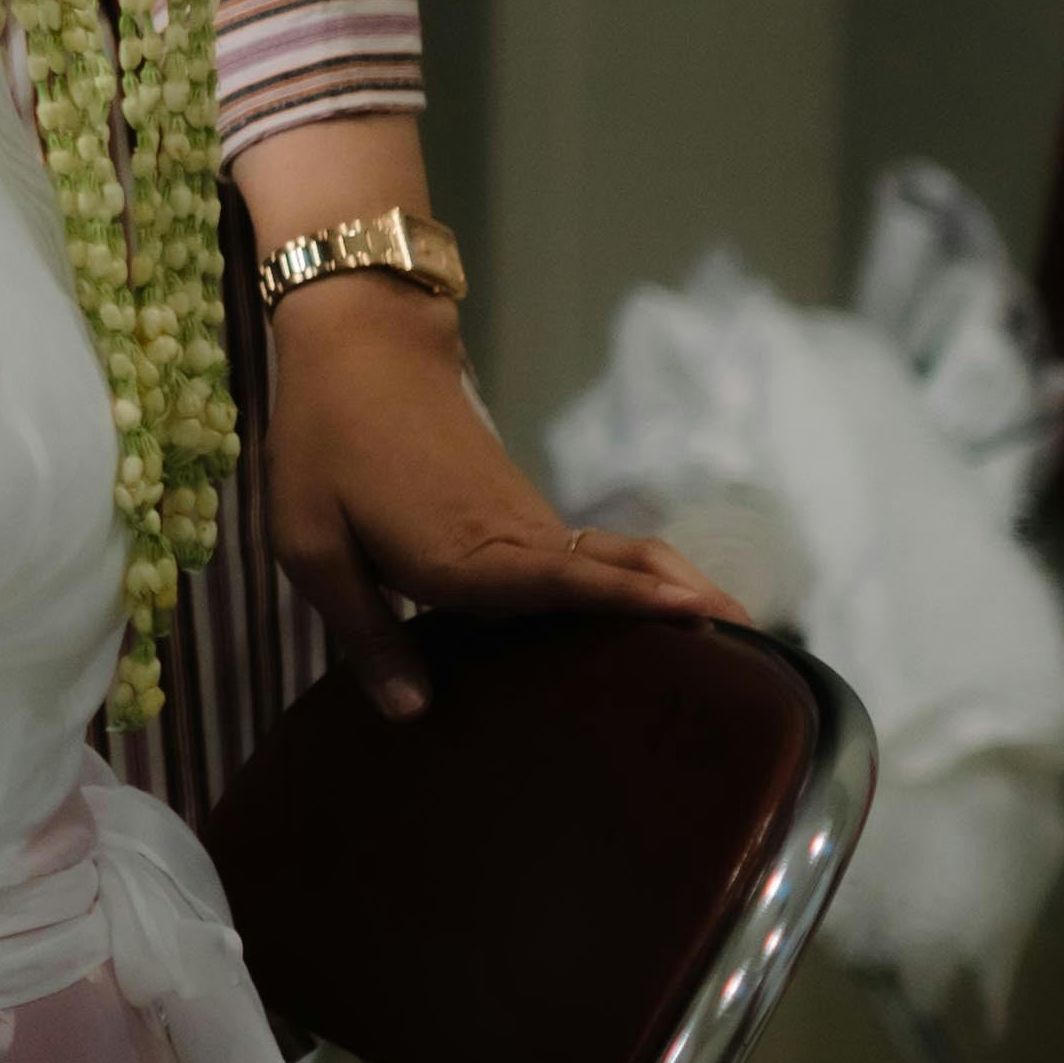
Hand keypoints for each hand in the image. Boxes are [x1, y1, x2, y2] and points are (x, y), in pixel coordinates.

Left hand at [257, 267, 729, 715]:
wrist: (361, 351)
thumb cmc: (323, 447)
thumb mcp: (309, 546)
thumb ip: (363, 634)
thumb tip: (413, 711)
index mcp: (459, 557)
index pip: (562, 583)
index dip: (630, 600)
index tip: (700, 613)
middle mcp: (510, 545)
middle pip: (613, 578)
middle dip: (681, 612)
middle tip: (754, 663)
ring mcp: (524, 524)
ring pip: (610, 565)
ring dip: (667, 597)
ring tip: (727, 646)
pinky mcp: (520, 513)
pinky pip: (586, 559)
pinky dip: (630, 584)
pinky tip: (642, 622)